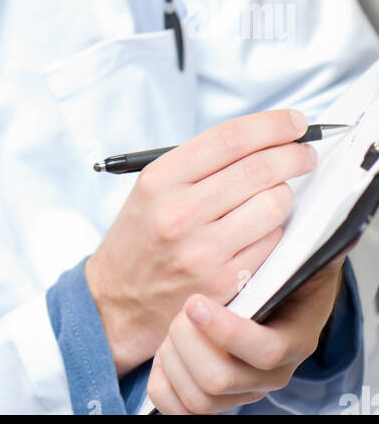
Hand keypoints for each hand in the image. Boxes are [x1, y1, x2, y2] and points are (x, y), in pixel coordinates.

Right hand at [84, 108, 317, 374]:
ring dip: (285, 194)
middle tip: (304, 153)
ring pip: (272, 206)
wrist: (119, 300)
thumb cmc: (142, 236)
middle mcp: (180, 212)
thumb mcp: (154, 187)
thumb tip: (260, 139)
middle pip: (258, 169)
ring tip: (278, 193)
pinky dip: (275, 230)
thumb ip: (201, 162)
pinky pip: (271, 244)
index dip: (270, 125)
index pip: (229, 139)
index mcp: (161, 179)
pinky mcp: (223, 283)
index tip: (294, 122)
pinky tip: (263, 227)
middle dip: (293, 155)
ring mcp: (203, 251)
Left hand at [147, 244, 355, 414]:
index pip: (265, 351)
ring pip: (199, 397)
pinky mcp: (215, 399)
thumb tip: (322, 229)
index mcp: (294, 338)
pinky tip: (166, 354)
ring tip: (174, 324)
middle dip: (188, 341)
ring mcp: (243, 389)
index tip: (195, 302)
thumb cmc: (278, 271)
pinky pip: (180, 409)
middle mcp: (270, 372)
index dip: (227, 331)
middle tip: (183, 307)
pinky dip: (163, 384)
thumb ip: (297, 249)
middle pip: (221, 379)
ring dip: (175, 357)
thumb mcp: (292, 257)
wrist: (272, 294)